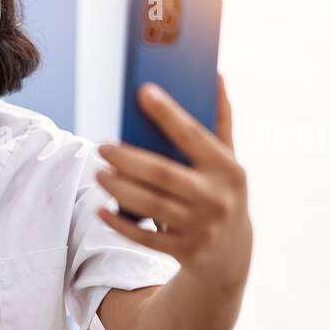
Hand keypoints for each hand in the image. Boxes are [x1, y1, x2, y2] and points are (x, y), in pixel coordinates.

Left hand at [94, 74, 251, 291]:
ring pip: (152, 205)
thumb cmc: (223, 193)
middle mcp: (216, 198)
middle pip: (164, 174)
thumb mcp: (229, 160)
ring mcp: (199, 227)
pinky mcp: (183, 250)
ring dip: (121, 189)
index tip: (143, 92)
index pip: (193, 136)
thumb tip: (216, 75)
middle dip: (130, 160)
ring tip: (98, 173)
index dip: (169, 114)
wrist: (231, 254)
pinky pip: (145, 237)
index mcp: (228, 168)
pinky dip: (121, 224)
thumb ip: (221, 120)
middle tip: (102, 147)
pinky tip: (101, 210)